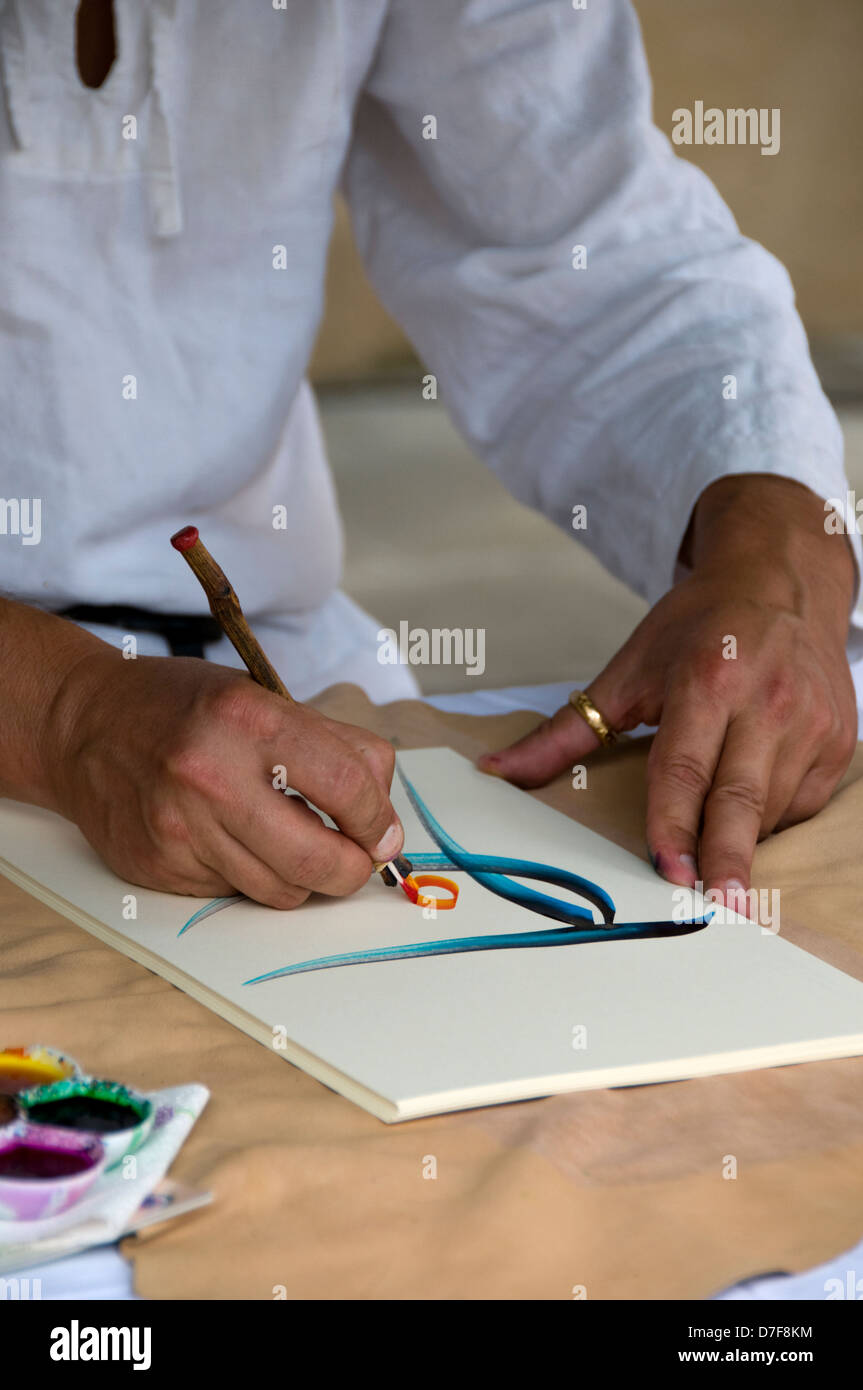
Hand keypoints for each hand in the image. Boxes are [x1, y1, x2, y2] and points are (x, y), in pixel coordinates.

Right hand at [43, 649, 403, 906]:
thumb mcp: (265, 698)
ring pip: (282, 891)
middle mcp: (212, 775)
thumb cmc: (186, 709)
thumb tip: (386, 819)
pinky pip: (235, 894)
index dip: (379, 820)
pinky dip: (253, 877)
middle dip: (353, 869)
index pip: (347, 787)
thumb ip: (336, 748)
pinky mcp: (160, 866)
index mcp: (250, 720)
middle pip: (319, 860)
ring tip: (294, 844)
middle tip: (356, 859)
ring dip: (304, 878)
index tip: (382, 831)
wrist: (84, 726)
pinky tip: (237, 843)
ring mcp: (181, 828)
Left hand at [479, 476, 857, 900]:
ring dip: (738, 841)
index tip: (668, 867)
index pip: (685, 767)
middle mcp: (767, 701)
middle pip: (739, 798)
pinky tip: (747, 810)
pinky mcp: (838, 740)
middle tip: (718, 906)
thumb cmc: (697, 627)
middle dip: (725, 857)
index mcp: (708, 680)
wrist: (779, 581)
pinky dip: (769, 820)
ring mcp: (811, 722)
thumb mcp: (626, 670)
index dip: (675, 822)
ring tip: (717, 864)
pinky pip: (799, 803)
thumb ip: (563, 731)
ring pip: (770, 808)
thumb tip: (497, 770)